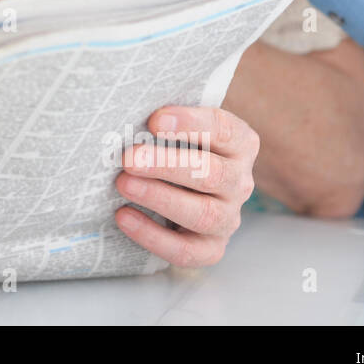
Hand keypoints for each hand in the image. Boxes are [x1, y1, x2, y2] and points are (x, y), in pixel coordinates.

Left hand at [114, 106, 258, 266]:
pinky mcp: (211, 248)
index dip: (191, 124)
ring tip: (123, 183)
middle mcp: (239, 182)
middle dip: (166, 165)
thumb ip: (165, 120)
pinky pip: (187, 250)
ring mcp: (229, 218)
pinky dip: (153, 236)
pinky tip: (124, 216)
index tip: (154, 119)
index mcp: (240, 143)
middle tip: (128, 158)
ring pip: (203, 214)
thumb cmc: (177, 146)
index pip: (223, 130)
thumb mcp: (179, 128)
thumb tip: (128, 112)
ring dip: (159, 198)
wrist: (187, 187)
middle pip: (211, 174)